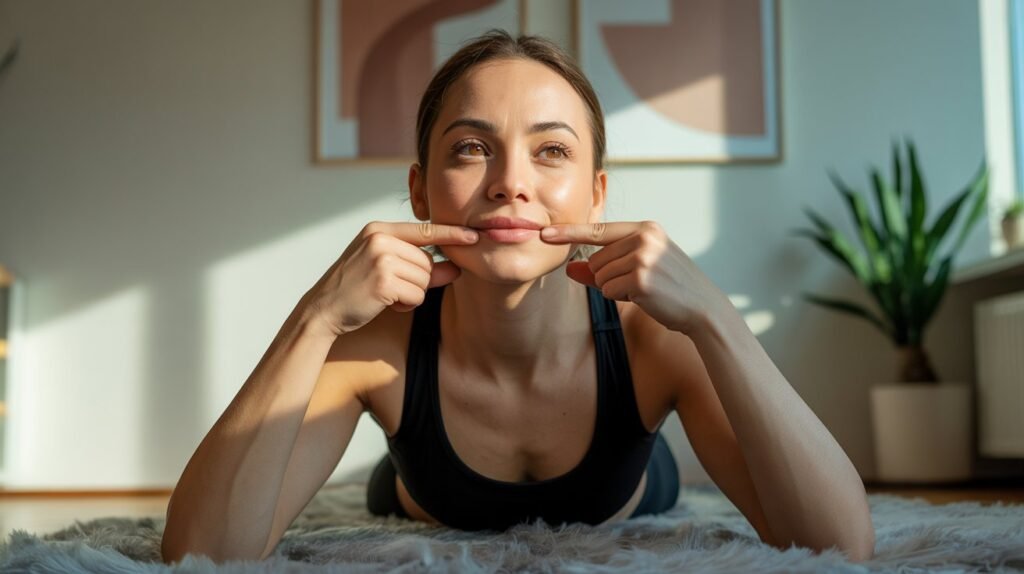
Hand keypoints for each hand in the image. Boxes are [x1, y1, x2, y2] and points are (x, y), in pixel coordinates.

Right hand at [305, 221, 479, 336]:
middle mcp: (380, 239)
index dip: (451, 234)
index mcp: (378, 230)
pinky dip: (407, 304)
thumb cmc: (355, 288)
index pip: (425, 230)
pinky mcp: (383, 281)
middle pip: (427, 261)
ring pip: (424, 278)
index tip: (474, 235)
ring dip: (412, 293)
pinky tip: (385, 304)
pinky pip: (417, 294)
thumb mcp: (385, 268)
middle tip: (393, 289)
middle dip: (419, 280)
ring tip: (386, 295)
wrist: (323, 309)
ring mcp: (380, 259)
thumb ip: (421, 266)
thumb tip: (457, 269)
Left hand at [540, 221, 726, 334]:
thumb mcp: (638, 269)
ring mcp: (643, 257)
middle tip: (638, 283)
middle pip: (595, 259)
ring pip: (600, 276)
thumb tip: (569, 270)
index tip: (544, 234)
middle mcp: (644, 237)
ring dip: (614, 288)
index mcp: (645, 228)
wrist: (703, 308)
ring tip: (644, 289)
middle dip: (608, 276)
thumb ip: (601, 268)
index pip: (599, 230)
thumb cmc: (669, 288)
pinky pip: (608, 290)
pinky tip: (645, 297)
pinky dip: (620, 298)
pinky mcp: (641, 278)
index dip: (569, 233)